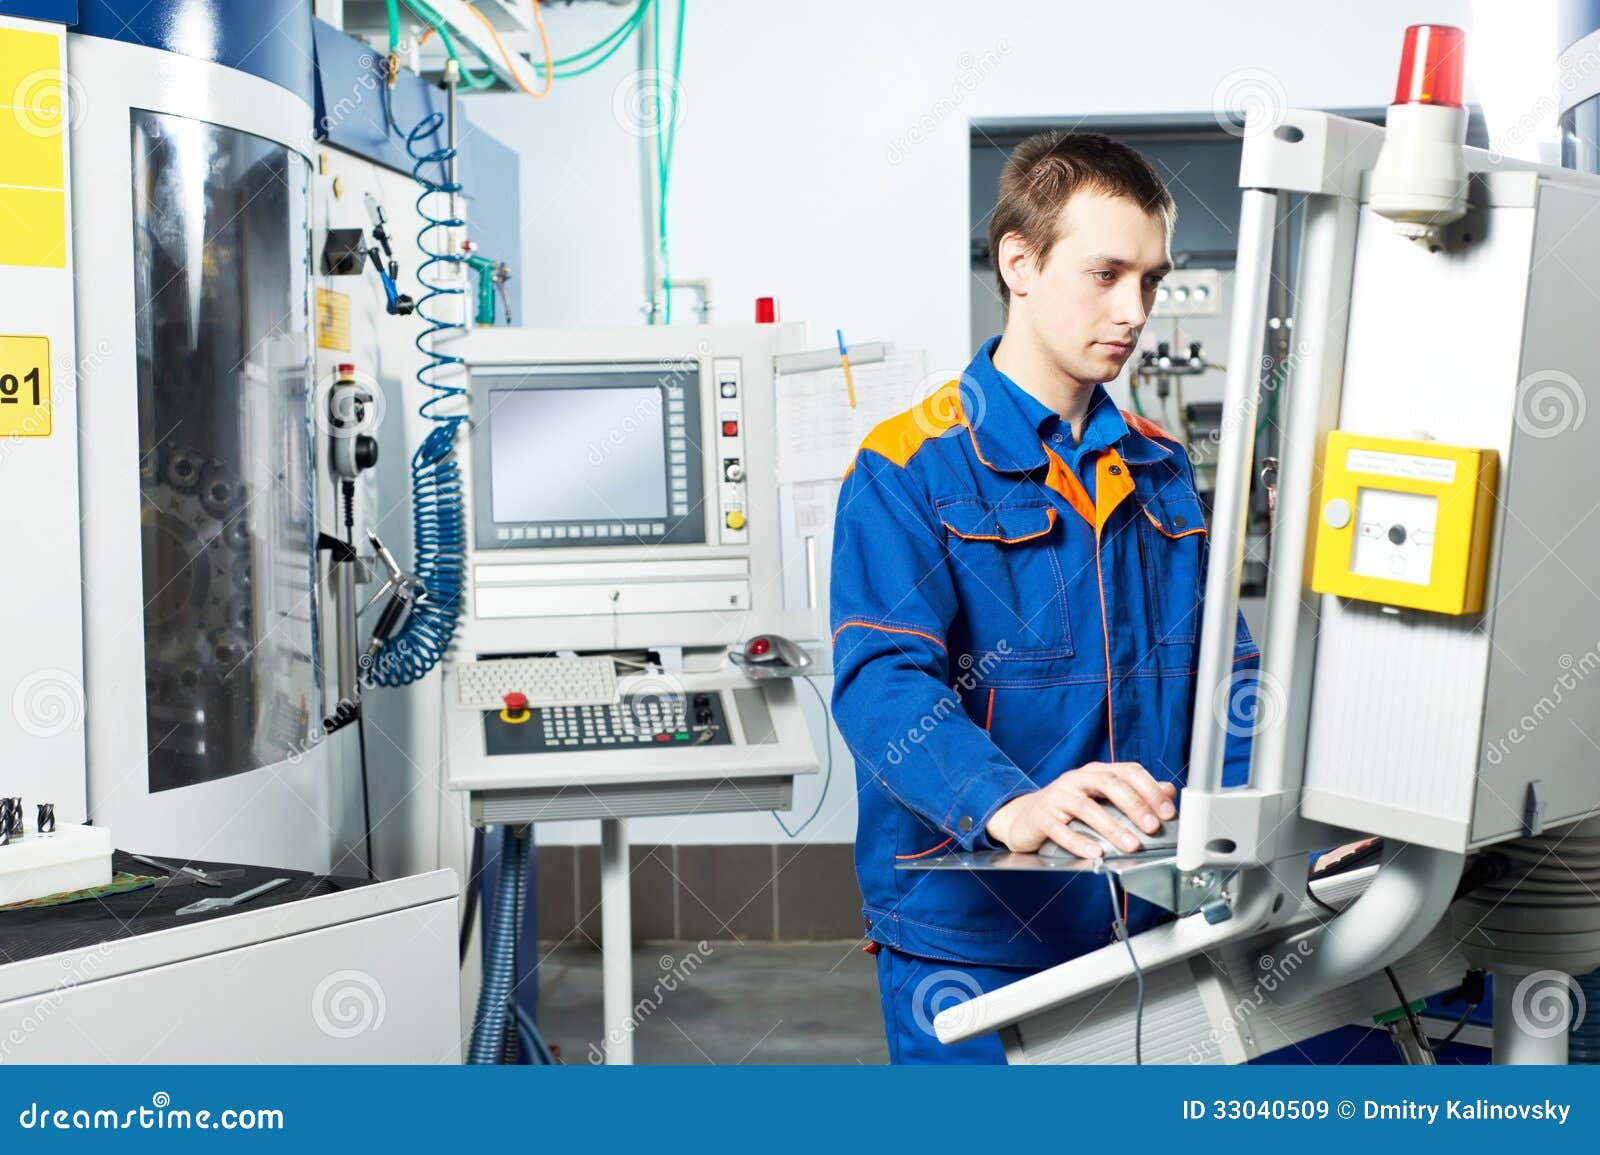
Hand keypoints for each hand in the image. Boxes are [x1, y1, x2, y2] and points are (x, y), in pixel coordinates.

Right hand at [985, 762, 1178, 857]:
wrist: (1024, 818)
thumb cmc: (1068, 808)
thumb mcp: (1101, 798)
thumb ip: (1133, 793)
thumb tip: (1168, 791)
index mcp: (1095, 772)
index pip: (1127, 771)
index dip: (1150, 789)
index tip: (1167, 811)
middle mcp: (1076, 780)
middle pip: (1108, 784)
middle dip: (1134, 805)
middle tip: (1152, 827)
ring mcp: (1057, 797)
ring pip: (1086, 808)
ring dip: (1112, 827)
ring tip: (1131, 845)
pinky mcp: (1041, 817)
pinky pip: (1060, 829)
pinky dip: (1079, 842)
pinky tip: (1095, 853)